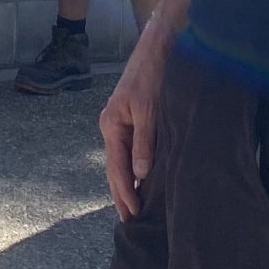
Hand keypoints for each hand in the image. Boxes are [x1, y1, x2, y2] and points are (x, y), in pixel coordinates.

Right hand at [99, 23, 170, 219]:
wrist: (157, 46)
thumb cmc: (152, 74)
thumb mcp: (149, 109)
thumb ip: (144, 142)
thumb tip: (141, 175)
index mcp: (111, 124)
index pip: (117, 168)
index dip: (125, 193)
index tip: (133, 215)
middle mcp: (111, 125)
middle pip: (115, 167)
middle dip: (121, 194)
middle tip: (129, 221)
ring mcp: (119, 122)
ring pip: (121, 160)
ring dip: (127, 183)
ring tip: (133, 207)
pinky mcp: (131, 117)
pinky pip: (129, 149)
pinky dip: (133, 167)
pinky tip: (140, 178)